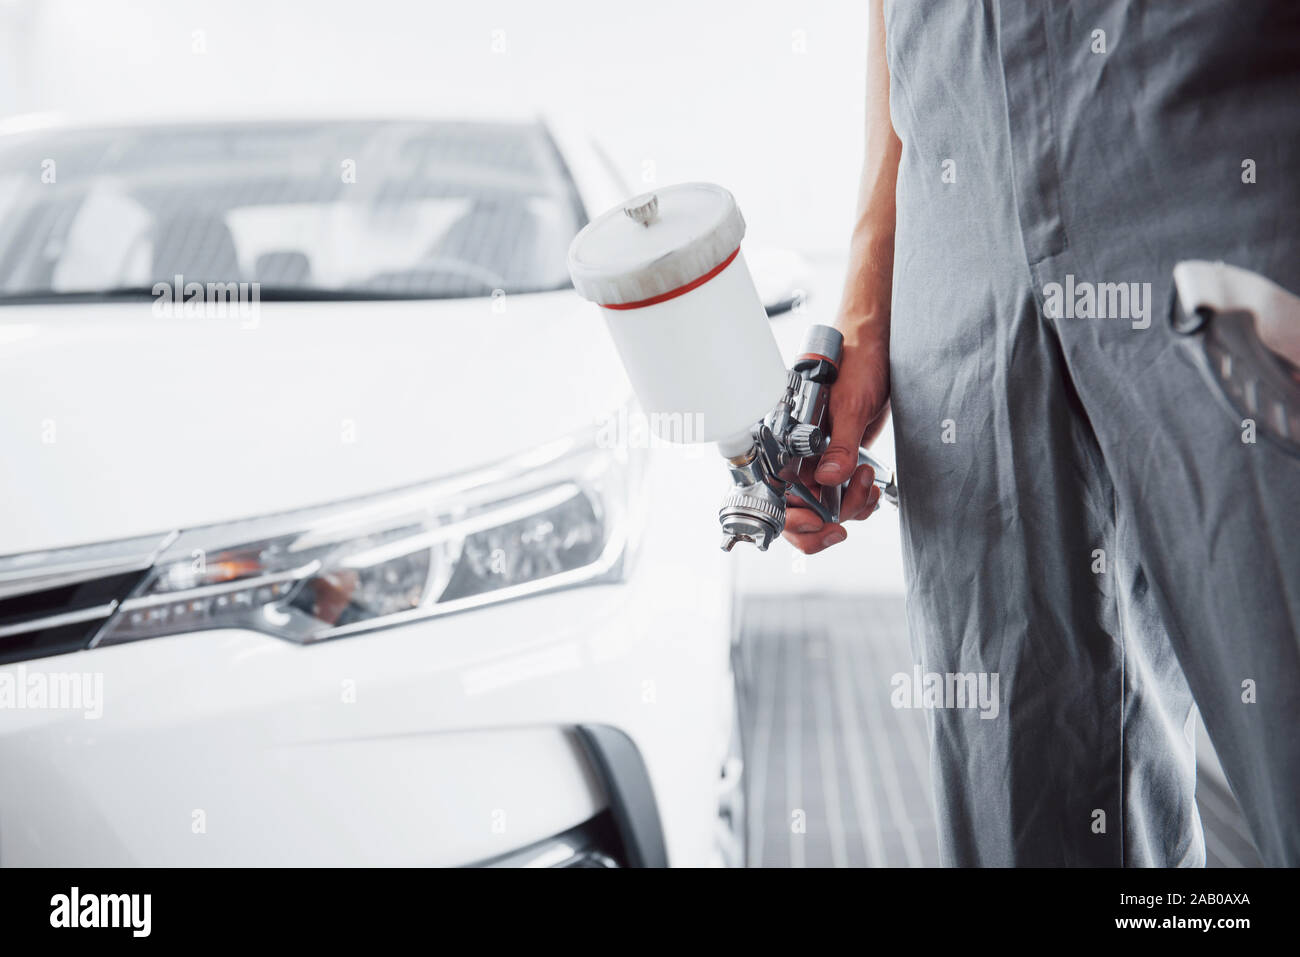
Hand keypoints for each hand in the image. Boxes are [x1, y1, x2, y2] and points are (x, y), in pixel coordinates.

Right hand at [782, 321, 889, 553]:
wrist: (878, 347)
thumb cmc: (854, 360)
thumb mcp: (849, 403)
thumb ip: (840, 444)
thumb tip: (830, 477)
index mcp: (784, 440)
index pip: (774, 495)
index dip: (793, 518)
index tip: (818, 523)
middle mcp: (797, 455)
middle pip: (796, 512)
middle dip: (821, 523)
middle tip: (841, 524)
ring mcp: (818, 460)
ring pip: (823, 508)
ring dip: (848, 508)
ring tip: (866, 483)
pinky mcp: (839, 459)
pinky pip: (842, 496)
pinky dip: (858, 500)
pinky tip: (869, 486)